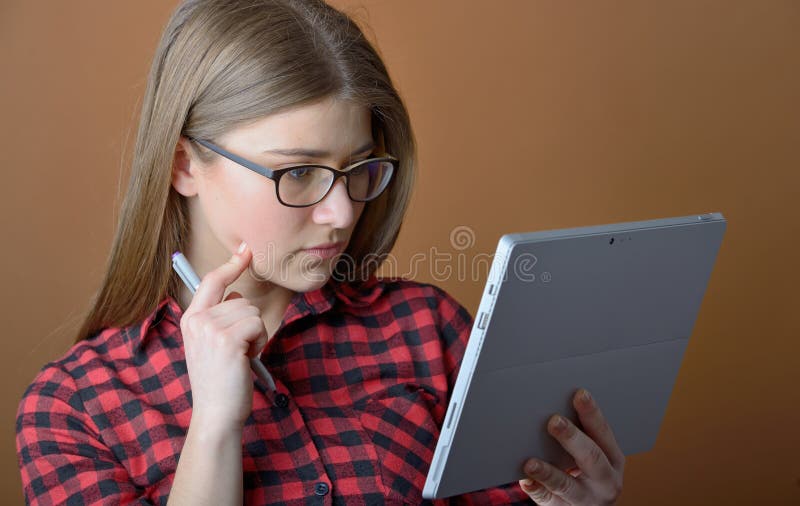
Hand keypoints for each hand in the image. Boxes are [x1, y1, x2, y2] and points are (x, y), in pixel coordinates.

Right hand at [179, 243, 268, 429]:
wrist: (216, 413)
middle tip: (237, 350)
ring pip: (252, 312)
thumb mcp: (211, 344)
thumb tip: (237, 294)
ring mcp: (211, 329)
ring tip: (241, 356)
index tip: (245, 250)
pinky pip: (258, 324)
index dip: (231, 264)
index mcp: (191, 319)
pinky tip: (247, 359)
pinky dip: (260, 341)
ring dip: (255, 334)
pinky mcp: (228, 339)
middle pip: (241, 299)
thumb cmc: (220, 380)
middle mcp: (197, 320)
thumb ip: (219, 318)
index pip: (211, 281)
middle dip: (249, 323)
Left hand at [518, 389, 624, 504]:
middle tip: (554, 421)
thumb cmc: (587, 472)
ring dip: (548, 472)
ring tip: (530, 462)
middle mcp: (605, 481)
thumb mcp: (595, 456)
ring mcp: (585, 499)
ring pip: (567, 485)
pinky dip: (536, 490)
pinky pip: (548, 501)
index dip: (592, 414)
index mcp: (613, 459)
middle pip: (591, 458)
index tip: (580, 394)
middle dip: (572, 438)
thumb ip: (581, 435)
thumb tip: (553, 404)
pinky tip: (525, 481)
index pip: (604, 433)